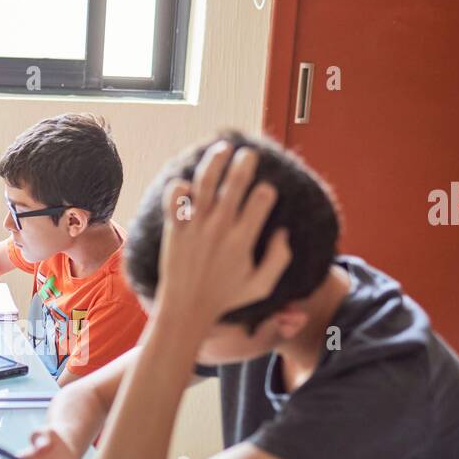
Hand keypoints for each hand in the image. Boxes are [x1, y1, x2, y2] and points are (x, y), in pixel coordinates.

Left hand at [155, 142, 291, 326]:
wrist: (186, 309)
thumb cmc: (225, 297)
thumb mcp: (262, 286)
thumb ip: (280, 259)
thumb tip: (283, 231)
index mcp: (243, 239)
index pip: (261, 199)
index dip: (266, 191)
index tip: (265, 193)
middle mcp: (219, 228)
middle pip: (235, 184)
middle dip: (245, 163)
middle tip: (249, 154)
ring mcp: (195, 227)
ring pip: (205, 183)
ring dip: (215, 162)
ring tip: (223, 149)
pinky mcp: (175, 229)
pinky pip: (175, 199)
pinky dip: (180, 187)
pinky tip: (188, 184)